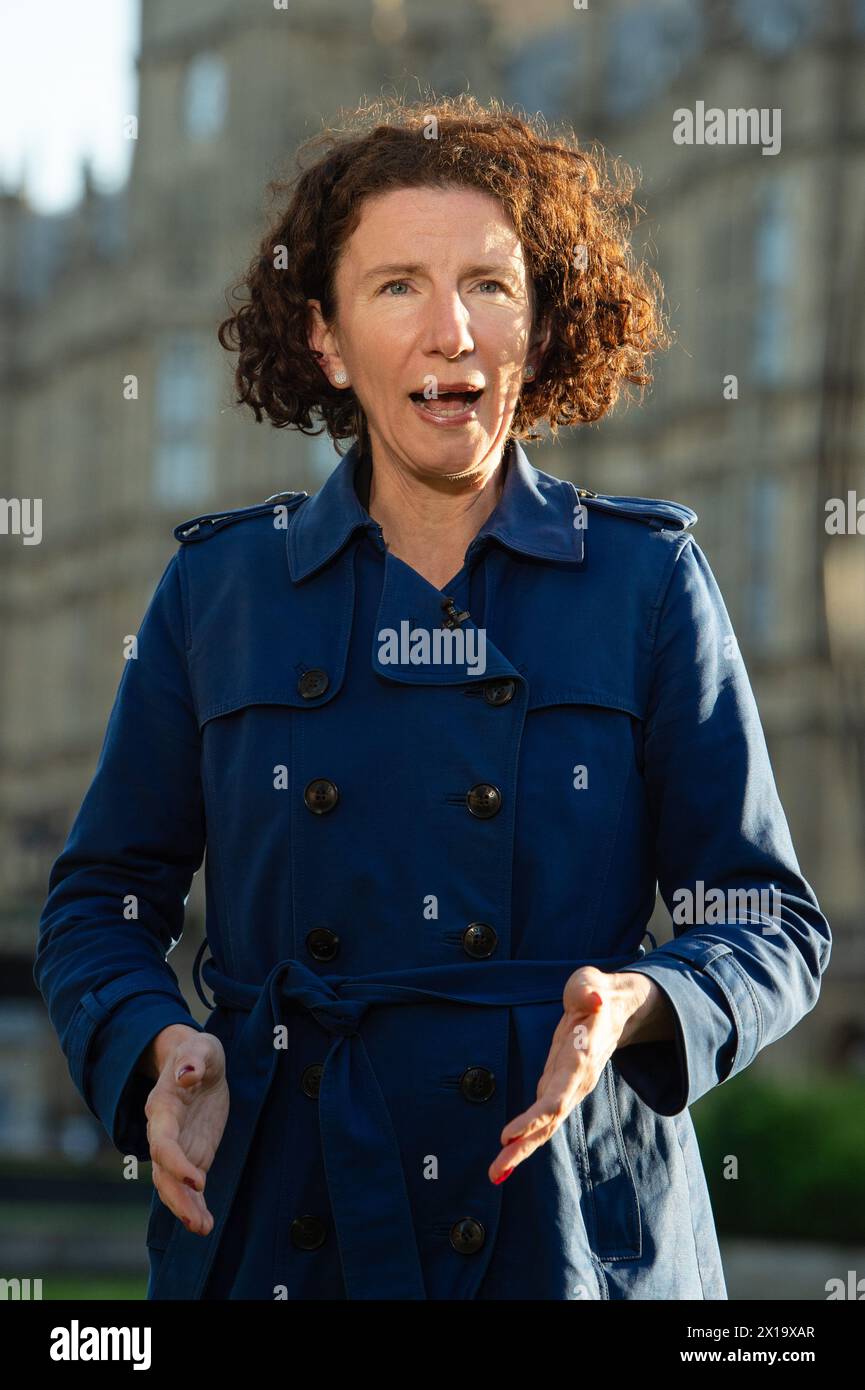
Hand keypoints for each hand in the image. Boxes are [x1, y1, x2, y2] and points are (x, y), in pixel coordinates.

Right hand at [144, 1028, 228, 1235]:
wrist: (195, 1062)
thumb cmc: (197, 1052)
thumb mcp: (200, 1047)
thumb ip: (194, 1058)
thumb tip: (186, 1073)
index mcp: (162, 1108)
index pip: (163, 1143)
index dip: (176, 1163)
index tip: (199, 1180)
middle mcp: (164, 1132)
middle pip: (163, 1172)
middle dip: (177, 1198)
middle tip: (197, 1221)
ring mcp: (177, 1147)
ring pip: (172, 1185)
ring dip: (185, 1208)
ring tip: (203, 1228)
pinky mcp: (192, 1155)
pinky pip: (189, 1185)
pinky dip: (194, 1204)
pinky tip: (206, 1223)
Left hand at [488, 966, 655, 1183]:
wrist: (613, 1006)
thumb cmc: (595, 992)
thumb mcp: (592, 983)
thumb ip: (590, 989)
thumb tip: (594, 997)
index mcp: (581, 1060)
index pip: (557, 1095)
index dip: (534, 1117)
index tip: (509, 1134)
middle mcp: (576, 1081)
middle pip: (549, 1121)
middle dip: (523, 1146)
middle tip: (496, 1172)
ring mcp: (568, 1087)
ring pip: (545, 1126)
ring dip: (521, 1150)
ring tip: (496, 1174)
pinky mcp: (558, 1086)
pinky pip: (541, 1118)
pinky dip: (524, 1138)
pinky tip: (507, 1156)